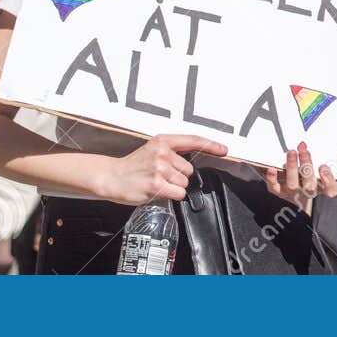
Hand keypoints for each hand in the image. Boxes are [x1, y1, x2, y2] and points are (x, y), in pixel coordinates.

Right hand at [97, 135, 228, 205]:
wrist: (112, 177)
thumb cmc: (133, 166)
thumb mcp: (153, 150)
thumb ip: (172, 152)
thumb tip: (192, 162)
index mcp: (163, 141)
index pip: (193, 140)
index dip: (211, 145)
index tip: (224, 150)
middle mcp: (163, 153)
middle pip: (189, 170)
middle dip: (178, 176)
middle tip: (160, 176)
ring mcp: (160, 168)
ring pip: (184, 183)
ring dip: (173, 187)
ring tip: (156, 183)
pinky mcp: (157, 185)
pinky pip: (179, 194)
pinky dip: (172, 196)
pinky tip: (157, 191)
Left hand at [263, 142, 336, 214]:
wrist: (290, 193)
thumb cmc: (314, 175)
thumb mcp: (329, 166)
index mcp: (322, 186)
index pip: (330, 189)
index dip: (327, 180)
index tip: (324, 166)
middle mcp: (308, 191)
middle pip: (310, 184)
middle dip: (307, 166)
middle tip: (304, 149)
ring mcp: (292, 192)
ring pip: (293, 184)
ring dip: (292, 168)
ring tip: (291, 152)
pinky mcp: (278, 191)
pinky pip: (274, 188)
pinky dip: (272, 179)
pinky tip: (271, 168)